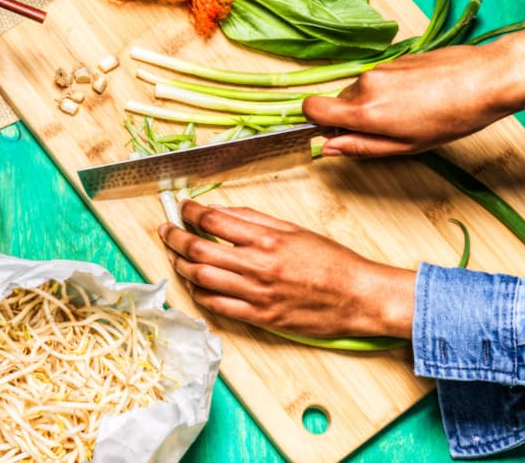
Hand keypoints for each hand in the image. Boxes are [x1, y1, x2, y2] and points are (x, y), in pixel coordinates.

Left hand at [159, 200, 414, 338]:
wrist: (359, 297)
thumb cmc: (331, 262)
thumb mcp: (294, 229)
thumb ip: (254, 220)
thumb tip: (218, 211)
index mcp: (267, 239)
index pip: (213, 220)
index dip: (189, 212)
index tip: (181, 208)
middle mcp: (258, 266)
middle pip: (198, 249)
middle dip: (173, 237)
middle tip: (165, 231)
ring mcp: (256, 293)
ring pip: (201, 277)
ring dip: (180, 264)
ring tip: (175, 256)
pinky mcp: (260, 317)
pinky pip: (216, 305)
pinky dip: (199, 292)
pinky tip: (195, 283)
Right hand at [304, 25, 524, 156]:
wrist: (488, 79)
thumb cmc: (453, 118)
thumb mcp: (406, 145)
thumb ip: (362, 147)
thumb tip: (329, 148)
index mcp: (364, 111)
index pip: (311, 108)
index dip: (316, 122)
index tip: (336, 132)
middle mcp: (365, 85)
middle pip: (338, 102)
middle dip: (354, 117)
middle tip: (388, 130)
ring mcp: (380, 69)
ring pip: (360, 91)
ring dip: (375, 104)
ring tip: (412, 113)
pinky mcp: (396, 59)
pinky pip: (379, 79)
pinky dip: (390, 90)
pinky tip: (420, 97)